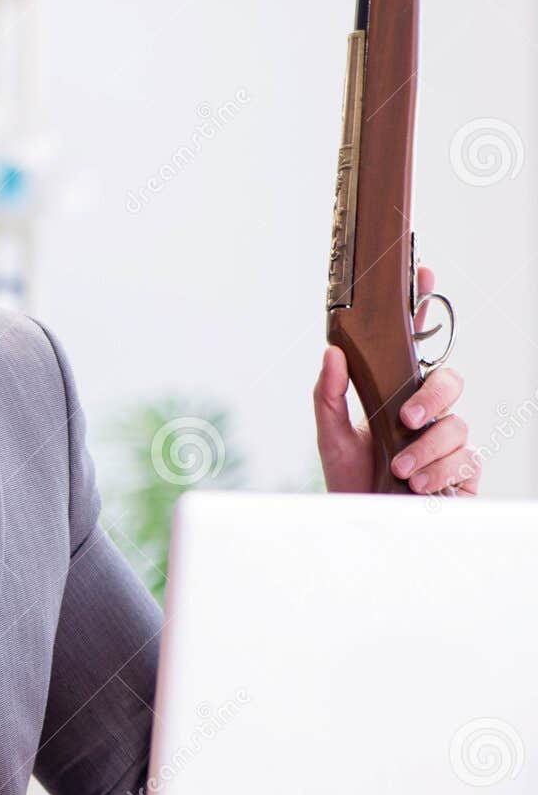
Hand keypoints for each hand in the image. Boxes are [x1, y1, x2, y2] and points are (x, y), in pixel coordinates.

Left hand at [314, 265, 479, 495]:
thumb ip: (329, 395)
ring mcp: (447, 438)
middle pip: (449, 380)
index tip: (424, 271)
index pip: (414, 345)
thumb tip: (331, 353)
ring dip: (426, 447)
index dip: (423, 307)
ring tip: (400, 467)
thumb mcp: (331, 436)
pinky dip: (436, 470)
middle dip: (432, 395)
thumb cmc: (351, 478)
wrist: (366, 524)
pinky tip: (417, 483)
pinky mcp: (463, 468)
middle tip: (408, 417)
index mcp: (395, 393)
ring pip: (457, 423)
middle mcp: (426, 411)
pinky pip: (464, 457)